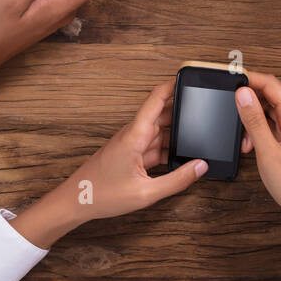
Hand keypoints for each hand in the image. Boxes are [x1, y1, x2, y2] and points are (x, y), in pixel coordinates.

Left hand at [10, 82, 207, 247]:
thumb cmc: (101, 195)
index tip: (189, 78)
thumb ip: (177, 180)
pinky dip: (168, 148)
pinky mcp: (131, 153)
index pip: (157, 98)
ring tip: (197, 141)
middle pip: (164, 113)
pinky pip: (155, 145)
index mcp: (135, 135)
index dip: (173, 85)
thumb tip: (200, 167)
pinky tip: (179, 159)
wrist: (74, 202)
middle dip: (184, 113)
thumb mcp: (146, 193)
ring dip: (177, 134)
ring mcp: (132, 143)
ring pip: (161, 130)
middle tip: (206, 116)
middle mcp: (134, 133)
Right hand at [235, 73, 280, 256]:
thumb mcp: (269, 153)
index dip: (251, 78)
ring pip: (268, 115)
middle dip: (248, 98)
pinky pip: (269, 131)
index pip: (272, 86)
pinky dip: (255, 134)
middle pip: (270, 97)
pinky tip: (247, 146)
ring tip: (239, 135)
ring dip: (251, 120)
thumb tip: (243, 94)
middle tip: (227, 103)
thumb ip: (255, 122)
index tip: (230, 78)